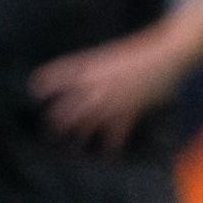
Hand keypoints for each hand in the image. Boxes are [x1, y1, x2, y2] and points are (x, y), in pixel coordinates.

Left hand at [30, 30, 184, 149]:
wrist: (166, 56)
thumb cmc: (139, 50)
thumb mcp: (107, 54)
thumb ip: (90, 67)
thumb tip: (77, 79)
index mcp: (85, 68)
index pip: (52, 79)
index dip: (41, 86)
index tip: (36, 93)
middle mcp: (92, 86)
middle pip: (64, 110)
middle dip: (55, 123)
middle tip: (50, 131)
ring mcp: (110, 101)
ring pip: (85, 125)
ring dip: (78, 137)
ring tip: (72, 148)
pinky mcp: (128, 112)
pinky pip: (115, 133)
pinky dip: (112, 144)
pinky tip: (109, 151)